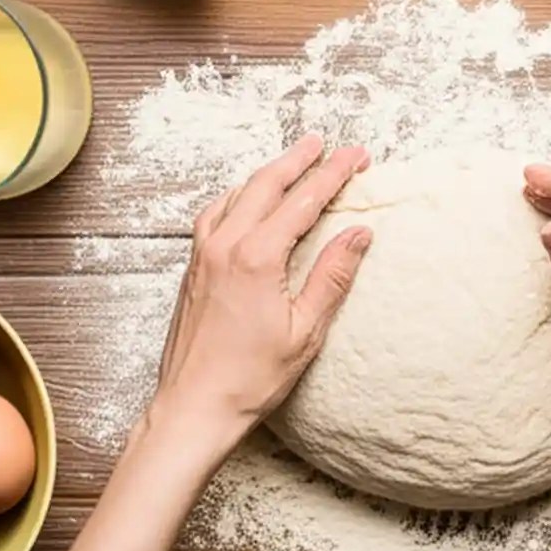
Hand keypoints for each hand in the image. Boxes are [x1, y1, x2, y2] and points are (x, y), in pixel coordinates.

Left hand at [151, 135, 372, 433]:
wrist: (193, 407)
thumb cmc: (250, 378)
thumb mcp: (306, 330)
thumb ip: (333, 276)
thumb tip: (359, 234)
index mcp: (257, 258)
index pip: (304, 201)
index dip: (333, 174)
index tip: (356, 156)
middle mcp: (225, 246)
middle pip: (266, 184)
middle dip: (299, 159)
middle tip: (324, 143)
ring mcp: (203, 255)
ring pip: (236, 194)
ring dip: (266, 174)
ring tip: (290, 162)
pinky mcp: (192, 269)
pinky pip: (214, 214)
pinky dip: (237, 196)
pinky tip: (245, 201)